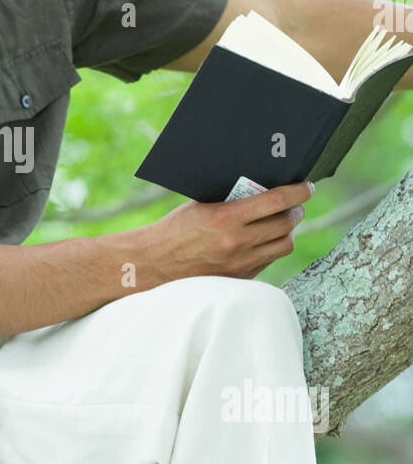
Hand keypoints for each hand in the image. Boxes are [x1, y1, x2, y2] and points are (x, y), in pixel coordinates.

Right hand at [138, 180, 313, 283]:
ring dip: (288, 230)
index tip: (307, 186)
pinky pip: (270, 259)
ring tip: (281, 221)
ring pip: (285, 244)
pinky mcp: (242, 277)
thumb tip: (264, 186)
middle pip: (286, 223)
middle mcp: (238, 242)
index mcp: (226, 217)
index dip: (299, 191)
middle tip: (295, 203)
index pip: (277, 201)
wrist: (156, 263)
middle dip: (296, 210)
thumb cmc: (176, 228)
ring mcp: (241, 263)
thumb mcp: (202, 205)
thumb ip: (233, 199)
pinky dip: (273, 246)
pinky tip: (264, 239)